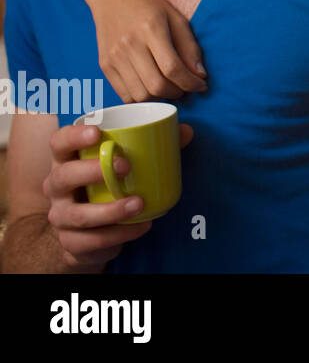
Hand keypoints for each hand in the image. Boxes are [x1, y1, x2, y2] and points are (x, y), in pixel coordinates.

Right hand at [43, 121, 194, 270]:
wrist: (91, 232)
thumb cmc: (109, 186)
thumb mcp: (125, 164)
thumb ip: (153, 145)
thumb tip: (185, 131)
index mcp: (67, 161)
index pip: (59, 143)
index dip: (72, 135)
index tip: (97, 132)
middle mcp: (57, 188)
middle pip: (63, 176)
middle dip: (92, 171)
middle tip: (126, 166)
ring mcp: (61, 216)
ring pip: (77, 214)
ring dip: (110, 210)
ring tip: (139, 204)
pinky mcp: (71, 242)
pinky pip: (90, 241)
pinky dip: (118, 235)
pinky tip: (140, 226)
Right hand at [93, 0, 205, 102]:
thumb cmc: (150, 7)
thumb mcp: (177, 19)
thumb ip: (190, 48)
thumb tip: (200, 76)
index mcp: (151, 29)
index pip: (172, 68)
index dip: (191, 83)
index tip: (201, 86)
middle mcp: (129, 45)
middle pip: (156, 85)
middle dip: (177, 93)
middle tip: (186, 88)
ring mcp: (113, 57)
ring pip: (140, 95)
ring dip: (160, 99)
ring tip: (170, 88)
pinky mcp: (104, 65)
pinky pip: (124, 95)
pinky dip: (142, 98)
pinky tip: (152, 88)